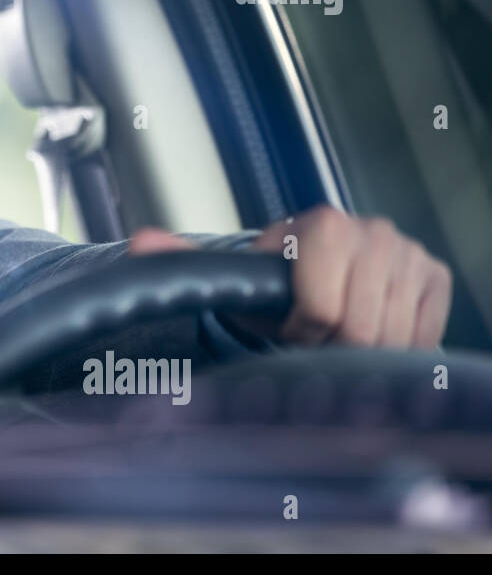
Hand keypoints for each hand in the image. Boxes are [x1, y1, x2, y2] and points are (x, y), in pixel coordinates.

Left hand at [127, 205, 451, 348]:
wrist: (314, 281)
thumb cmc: (272, 287)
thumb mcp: (231, 279)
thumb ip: (185, 262)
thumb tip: (140, 244)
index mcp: (322, 225)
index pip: (322, 307)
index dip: (302, 330)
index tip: (288, 326)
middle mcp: (373, 231)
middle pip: (361, 327)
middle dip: (331, 342)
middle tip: (314, 333)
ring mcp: (409, 253)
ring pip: (394, 337)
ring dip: (362, 349)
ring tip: (338, 331)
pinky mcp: (434, 277)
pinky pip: (422, 336)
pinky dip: (395, 346)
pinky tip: (369, 331)